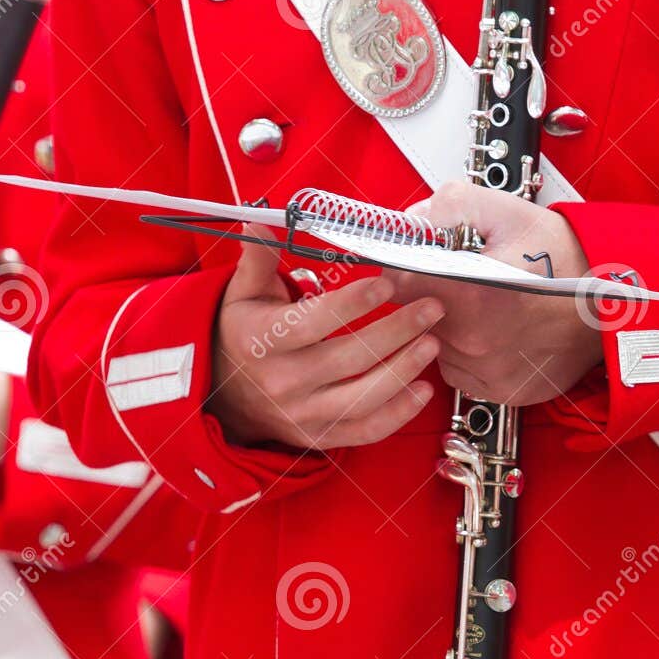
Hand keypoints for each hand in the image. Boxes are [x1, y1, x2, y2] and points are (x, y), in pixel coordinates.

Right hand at [207, 225, 442, 449]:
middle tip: (431, 308)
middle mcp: (285, 381)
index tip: (385, 285)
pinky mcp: (321, 437)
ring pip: (364, 397)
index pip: (313, 322)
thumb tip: (262, 222)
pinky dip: (399, 413)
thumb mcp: (241, 296)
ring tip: (433, 343)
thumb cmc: (243, 339)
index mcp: (264, 341)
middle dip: (398, 331)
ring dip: (405, 369)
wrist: (226, 400)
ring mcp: (305, 414)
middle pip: (350, 358)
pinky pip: (366, 430)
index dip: (352, 304)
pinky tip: (423, 389)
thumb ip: (257, 261)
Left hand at [385, 181, 602, 405]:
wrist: (614, 304)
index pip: (396, 283)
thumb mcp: (508, 212)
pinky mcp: (499, 391)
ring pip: (436, 346)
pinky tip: (496, 331)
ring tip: (486, 306)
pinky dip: (469, 353)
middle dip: (432, 294)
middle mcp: (472, 340)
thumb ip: (450, 206)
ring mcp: (485, 371)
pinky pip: (460, 371)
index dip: (404, 266)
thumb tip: (414, 220)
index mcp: (469, 293)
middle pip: (415, 317)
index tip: (417, 261)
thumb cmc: (568, 258)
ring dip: (450, 326)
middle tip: (463, 279)